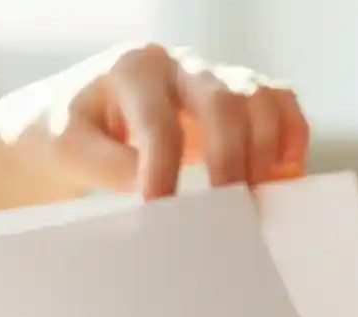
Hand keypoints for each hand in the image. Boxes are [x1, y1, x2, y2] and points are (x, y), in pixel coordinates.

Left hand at [0, 43, 311, 199]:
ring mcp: (212, 79)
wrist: (73, 123)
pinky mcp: (234, 100)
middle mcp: (179, 66)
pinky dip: (290, 136)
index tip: (160, 209)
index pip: (158, 119)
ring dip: (266, 147)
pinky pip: (278, 104)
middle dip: (228, 157)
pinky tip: (284, 175)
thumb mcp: (67, 149)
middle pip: (223, 99)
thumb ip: (106, 165)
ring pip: (260, 96)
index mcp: (132, 71)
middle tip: (225, 210)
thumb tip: (154, 191)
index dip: (164, 166)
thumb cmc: (68, 134)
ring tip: (257, 196)